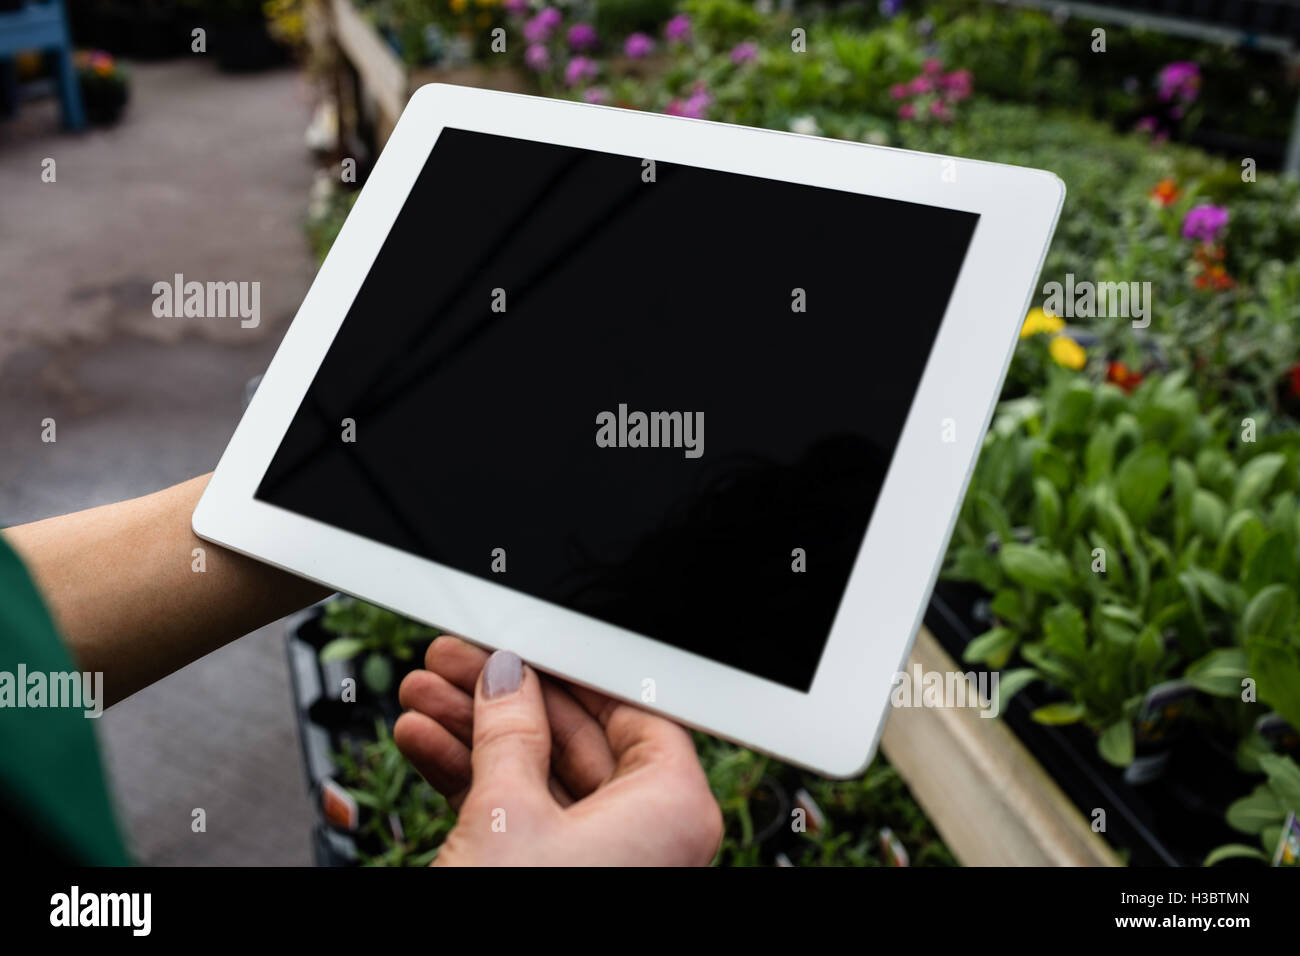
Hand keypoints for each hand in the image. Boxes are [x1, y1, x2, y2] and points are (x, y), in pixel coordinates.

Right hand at [394, 636, 722, 865]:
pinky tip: (425, 742)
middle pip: (577, 739)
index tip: (530, 640)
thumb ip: (509, 730)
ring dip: (476, 733)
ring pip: (540, 776)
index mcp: (674, 808)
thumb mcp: (508, 812)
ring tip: (424, 694)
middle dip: (505, 696)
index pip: (632, 708)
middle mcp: (650, 838)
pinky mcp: (561, 884)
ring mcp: (604, 866)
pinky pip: (524, 818)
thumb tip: (508, 679)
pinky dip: (474, 780)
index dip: (572, 668)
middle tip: (458, 660)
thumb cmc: (522, 926)